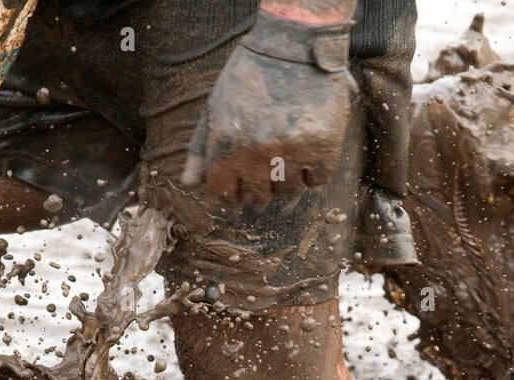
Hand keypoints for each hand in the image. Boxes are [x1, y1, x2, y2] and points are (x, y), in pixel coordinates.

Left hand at [180, 12, 355, 205]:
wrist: (292, 45)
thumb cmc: (248, 76)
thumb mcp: (215, 107)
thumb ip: (201, 148)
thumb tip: (189, 184)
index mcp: (227, 145)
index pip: (224, 194)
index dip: (232, 191)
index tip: (240, 184)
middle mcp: (257, 154)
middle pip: (258, 199)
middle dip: (260, 189)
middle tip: (267, 169)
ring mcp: (292, 152)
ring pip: (289, 191)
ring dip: (288, 178)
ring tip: (288, 153)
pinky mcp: (323, 146)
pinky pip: (317, 180)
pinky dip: (314, 170)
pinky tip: (308, 149)